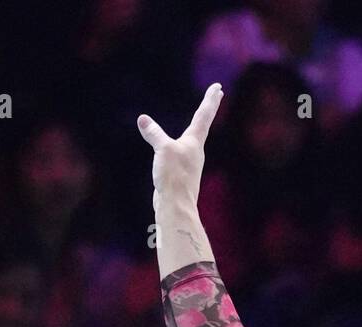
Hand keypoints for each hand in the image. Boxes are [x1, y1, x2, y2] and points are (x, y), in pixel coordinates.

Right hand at [137, 84, 223, 211]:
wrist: (175, 206)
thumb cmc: (174, 177)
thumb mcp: (162, 150)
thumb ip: (154, 134)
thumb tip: (143, 120)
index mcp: (194, 143)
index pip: (204, 115)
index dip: (211, 100)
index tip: (218, 86)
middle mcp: (195, 151)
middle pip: (203, 123)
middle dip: (209, 107)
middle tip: (218, 93)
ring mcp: (188, 162)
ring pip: (192, 137)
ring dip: (197, 124)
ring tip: (201, 116)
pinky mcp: (179, 173)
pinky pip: (179, 150)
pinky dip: (180, 140)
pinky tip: (177, 146)